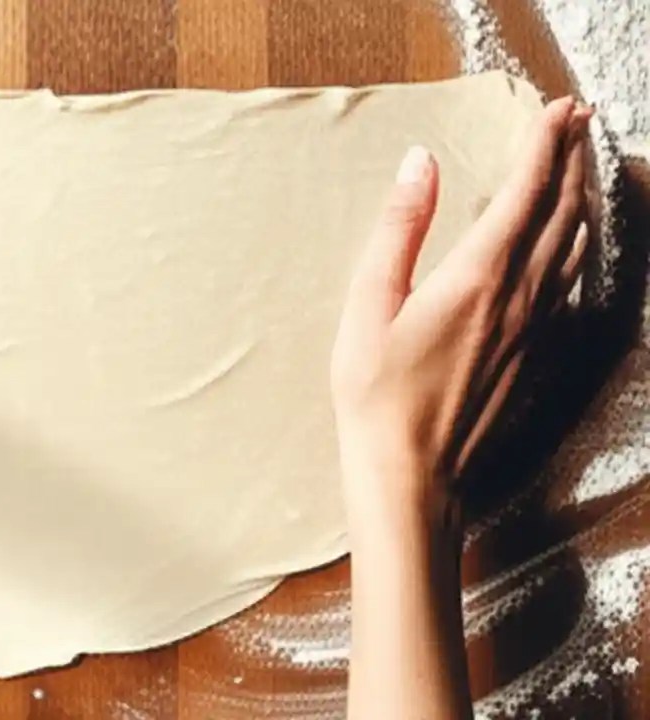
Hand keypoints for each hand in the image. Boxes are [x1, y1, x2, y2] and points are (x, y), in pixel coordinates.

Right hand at [331, 97, 591, 522]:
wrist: (412, 471)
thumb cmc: (377, 392)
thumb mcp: (369, 303)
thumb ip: (399, 228)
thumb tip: (419, 162)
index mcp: (478, 277)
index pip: (525, 192)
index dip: (544, 144)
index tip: (556, 107)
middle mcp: (521, 297)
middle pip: (563, 211)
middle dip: (572, 158)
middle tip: (577, 120)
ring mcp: (537, 327)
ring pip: (576, 246)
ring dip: (580, 197)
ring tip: (578, 166)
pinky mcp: (538, 352)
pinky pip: (571, 281)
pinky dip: (576, 243)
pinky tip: (568, 240)